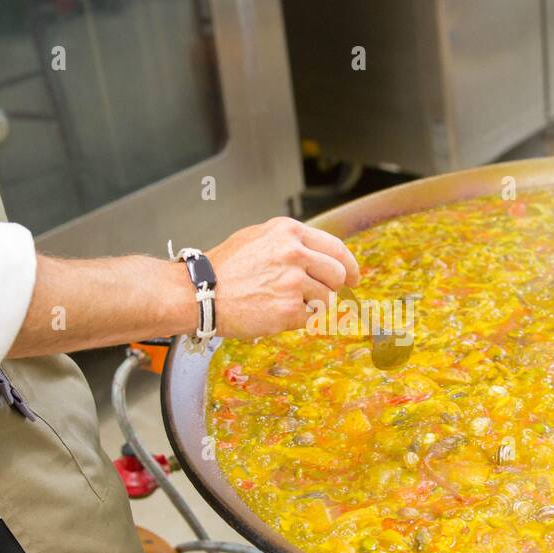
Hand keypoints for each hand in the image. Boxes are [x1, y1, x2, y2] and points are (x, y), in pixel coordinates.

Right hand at [206, 216, 359, 338]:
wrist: (200, 293)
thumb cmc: (223, 269)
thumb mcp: (257, 238)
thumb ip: (289, 242)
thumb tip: (318, 255)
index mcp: (289, 232)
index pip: (335, 247)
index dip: (349, 265)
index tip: (353, 277)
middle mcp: (295, 253)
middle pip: (338, 274)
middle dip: (331, 287)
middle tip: (317, 296)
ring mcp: (293, 282)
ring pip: (327, 299)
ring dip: (312, 306)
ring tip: (284, 304)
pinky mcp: (289, 310)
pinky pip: (311, 318)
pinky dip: (299, 320)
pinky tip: (276, 314)